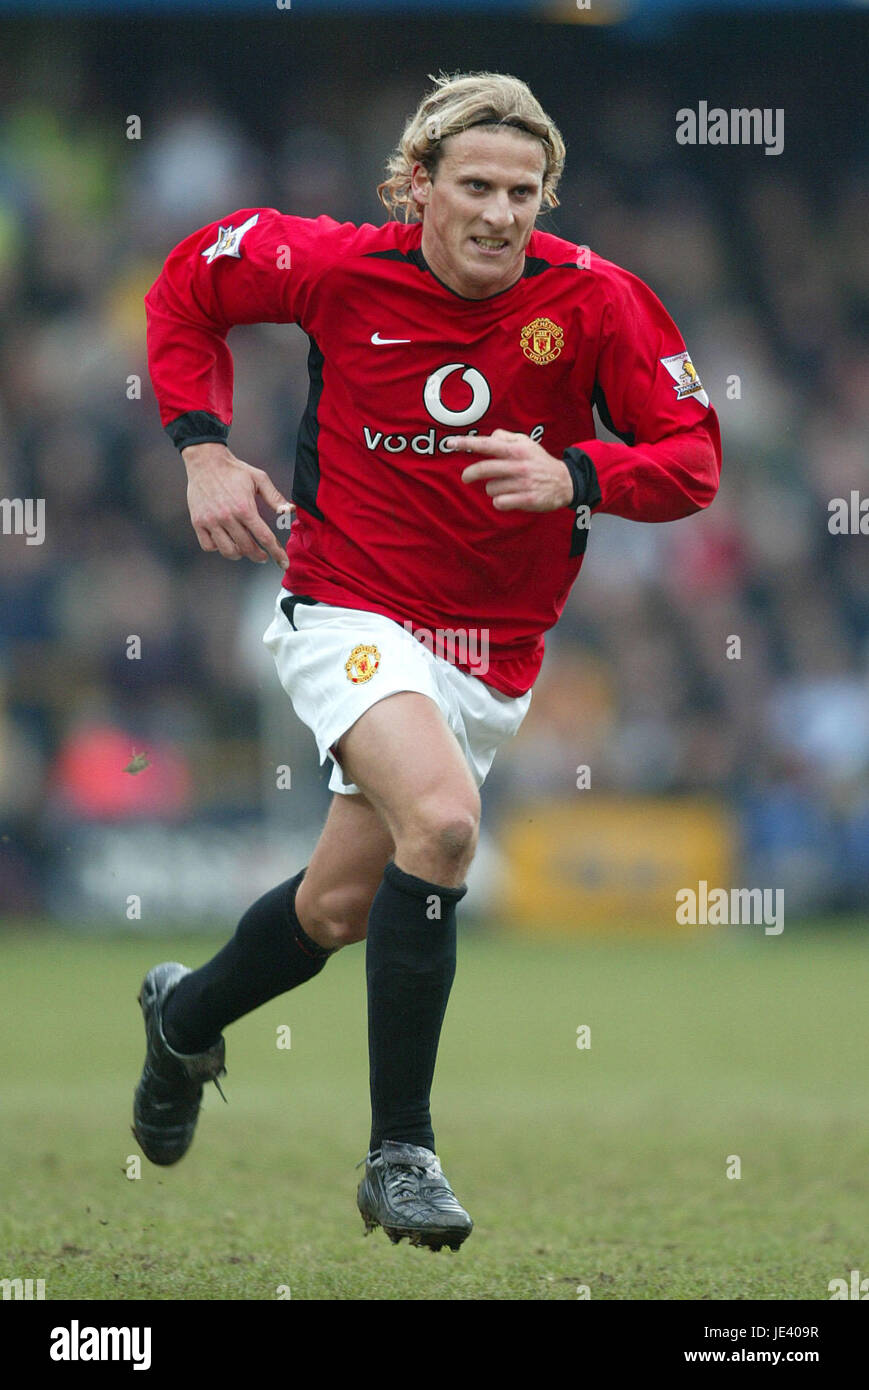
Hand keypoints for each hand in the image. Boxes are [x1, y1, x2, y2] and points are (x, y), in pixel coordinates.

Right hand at [181, 442, 292, 567]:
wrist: (206, 461)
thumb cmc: (234, 470)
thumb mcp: (259, 479)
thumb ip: (275, 497)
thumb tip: (290, 511)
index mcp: (245, 508)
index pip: (265, 538)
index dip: (277, 553)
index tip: (283, 563)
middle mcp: (227, 517)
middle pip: (247, 548)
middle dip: (259, 556)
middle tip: (264, 556)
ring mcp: (211, 521)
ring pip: (228, 551)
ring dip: (240, 554)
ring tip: (245, 549)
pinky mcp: (198, 522)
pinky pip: (209, 546)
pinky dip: (218, 548)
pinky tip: (225, 541)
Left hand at [448, 429, 573, 511]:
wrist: (565, 482)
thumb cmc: (540, 462)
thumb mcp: (527, 443)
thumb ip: (506, 438)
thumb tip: (490, 436)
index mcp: (517, 450)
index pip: (487, 444)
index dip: (467, 443)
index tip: (449, 443)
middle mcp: (519, 465)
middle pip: (483, 469)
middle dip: (470, 474)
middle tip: (467, 477)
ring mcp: (523, 483)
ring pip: (491, 488)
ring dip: (493, 489)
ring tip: (504, 487)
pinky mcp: (527, 499)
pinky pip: (500, 502)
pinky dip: (500, 502)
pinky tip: (509, 498)